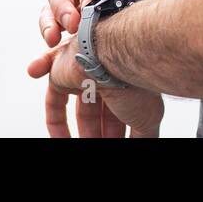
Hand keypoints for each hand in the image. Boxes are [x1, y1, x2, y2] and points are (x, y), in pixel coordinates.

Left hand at [27, 38, 163, 136]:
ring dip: (85, 133)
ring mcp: (86, 71)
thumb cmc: (136, 80)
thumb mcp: (148, 116)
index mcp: (130, 78)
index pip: (122, 110)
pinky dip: (57, 124)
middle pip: (102, 112)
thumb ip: (144, 134)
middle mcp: (108, 72)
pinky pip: (54, 101)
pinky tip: (62, 141)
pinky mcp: (61, 72)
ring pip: (82, 108)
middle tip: (105, 147)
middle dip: (103, 134)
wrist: (120, 54)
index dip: (119, 132)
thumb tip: (145, 145)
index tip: (121, 143)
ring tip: (88, 147)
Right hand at [38, 0, 184, 45]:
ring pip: (55, 10)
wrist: (182, 29)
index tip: (90, 4)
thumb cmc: (179, 2)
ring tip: (53, 40)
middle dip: (63, 5)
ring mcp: (87, 11)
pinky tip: (43, 63)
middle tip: (71, 25)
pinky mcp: (83, 35)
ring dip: (49, 24)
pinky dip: (49, 50)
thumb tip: (144, 1)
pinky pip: (59, 38)